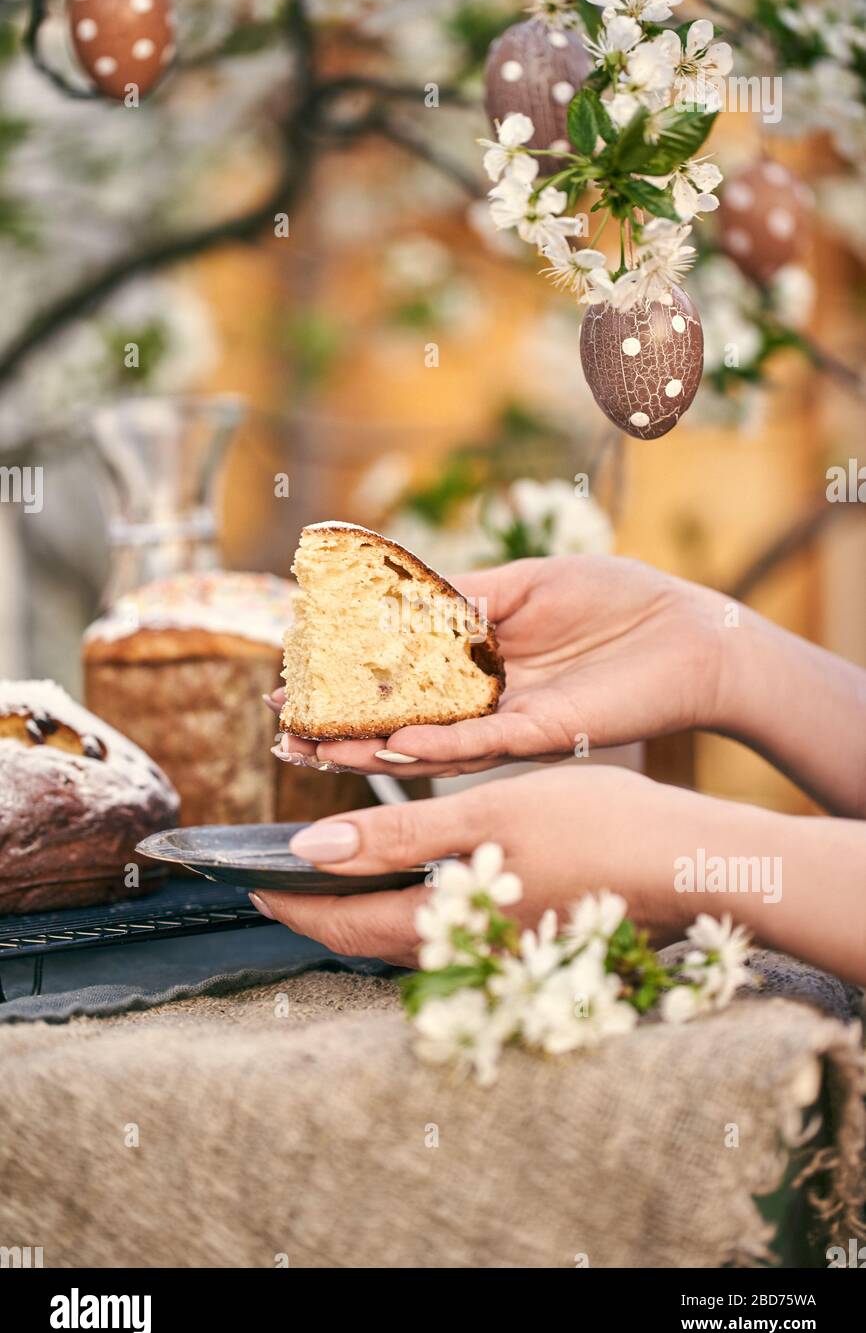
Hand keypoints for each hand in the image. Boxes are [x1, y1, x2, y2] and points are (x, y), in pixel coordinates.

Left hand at [252, 767, 691, 965]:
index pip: (342, 924)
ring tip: (341, 867)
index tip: (249, 881)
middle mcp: (466, 955)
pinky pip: (449, 927)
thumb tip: (310, 849)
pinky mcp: (526, 940)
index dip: (289, 902)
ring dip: (366, 904)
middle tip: (284, 877)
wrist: (692, 863)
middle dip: (320, 910)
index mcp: (447, 925)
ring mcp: (499, 954)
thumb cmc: (593, 829)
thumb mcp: (487, 814)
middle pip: (370, 939)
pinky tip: (421, 869)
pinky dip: (414, 899)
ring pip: (408, 936)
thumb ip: (396, 835)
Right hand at [267, 554, 726, 776]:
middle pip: (399, 720)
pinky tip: (394, 743)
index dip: (345, 679)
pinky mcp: (543, 734)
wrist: (690, 633)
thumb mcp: (524, 584)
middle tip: (280, 732)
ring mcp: (509, 722)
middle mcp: (483, 702)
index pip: (396, 676)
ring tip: (314, 748)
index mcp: (476, 662)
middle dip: (339, 728)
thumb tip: (396, 599)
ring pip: (428, 743)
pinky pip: (482, 745)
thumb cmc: (615, 600)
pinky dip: (439, 745)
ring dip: (371, 748)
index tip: (292, 676)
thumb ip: (463, 596)